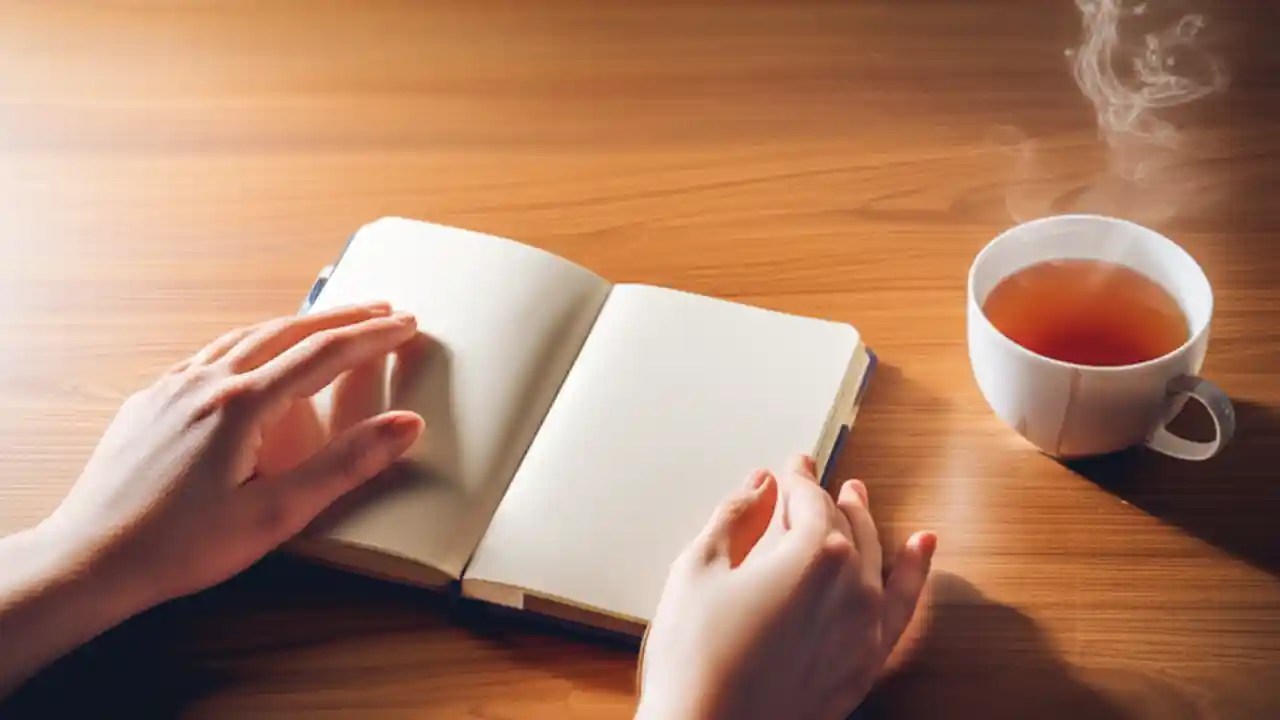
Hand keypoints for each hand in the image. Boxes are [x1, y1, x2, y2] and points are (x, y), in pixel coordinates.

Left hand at [42, 302, 423, 612]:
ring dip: (295, 325)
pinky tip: (252, 356)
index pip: (324, 353)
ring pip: (245, 336)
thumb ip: (345, 465)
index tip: (407, 324)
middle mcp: (205, 383)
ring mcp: (171, 388)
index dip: (372, 336)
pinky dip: (249, 343)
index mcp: (242, 404)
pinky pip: (209, 355)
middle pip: (287, 331)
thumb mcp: (276, 513)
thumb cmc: (181, 546)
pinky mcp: (149, 402)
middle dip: (341, 318)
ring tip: (328, 323)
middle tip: (382, 310)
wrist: (90, 560)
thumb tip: (406, 425)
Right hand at [637, 455, 936, 719]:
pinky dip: (914, 573)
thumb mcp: (698, 570)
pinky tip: (920, 549)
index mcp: (812, 552)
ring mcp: (864, 626)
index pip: (809, 499)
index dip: (797, 477)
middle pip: (843, 525)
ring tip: (860, 499)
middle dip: (828, 498)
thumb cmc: (697, 660)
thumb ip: (735, 517)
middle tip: (814, 483)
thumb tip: (760, 486)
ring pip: (876, 558)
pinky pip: (903, 607)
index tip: (790, 467)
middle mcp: (851, 584)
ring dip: (866, 524)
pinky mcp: (866, 663)